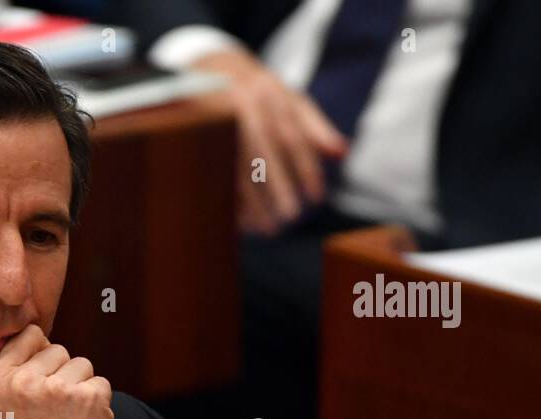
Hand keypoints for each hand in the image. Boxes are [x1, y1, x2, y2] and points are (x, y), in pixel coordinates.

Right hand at [0, 325, 111, 418]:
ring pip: (82, 365)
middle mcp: (24, 381)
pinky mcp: (88, 397)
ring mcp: (57, 388)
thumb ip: (5, 380)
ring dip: (81, 388)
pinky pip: (100, 383)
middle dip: (61, 374)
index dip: (40, 354)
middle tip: (55, 409)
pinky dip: (98, 403)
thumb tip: (26, 345)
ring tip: (68, 418)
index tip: (43, 375)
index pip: (28, 336)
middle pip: (57, 349)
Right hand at [195, 47, 347, 234]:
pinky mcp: (197, 132)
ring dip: (251, 199)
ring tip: (264, 228)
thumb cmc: (259, 93)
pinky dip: (227, 195)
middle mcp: (244, 104)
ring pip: (235, 163)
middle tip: (290, 217)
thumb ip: (315, 127)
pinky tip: (239, 218)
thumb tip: (342, 154)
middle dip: (278, 187)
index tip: (316, 198)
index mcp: (272, 95)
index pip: (292, 137)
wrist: (210, 68)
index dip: (306, 168)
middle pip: (263, 151)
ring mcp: (217, 117)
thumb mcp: (289, 100)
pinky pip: (214, 170)